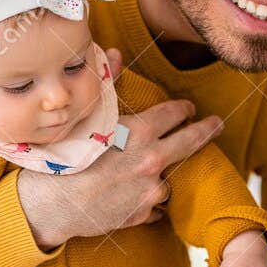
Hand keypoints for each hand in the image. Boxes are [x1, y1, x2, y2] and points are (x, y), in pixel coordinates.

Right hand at [15, 97, 224, 249]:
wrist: (49, 205)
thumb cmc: (62, 157)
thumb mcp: (84, 116)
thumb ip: (107, 84)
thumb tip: (114, 53)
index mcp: (140, 132)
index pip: (175, 113)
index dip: (183, 108)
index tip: (189, 108)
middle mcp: (152, 160)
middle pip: (191, 141)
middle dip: (207, 129)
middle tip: (217, 124)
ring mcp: (150, 190)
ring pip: (169, 178)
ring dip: (164, 173)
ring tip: (152, 171)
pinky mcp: (142, 213)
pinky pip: (154, 205)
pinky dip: (147, 200)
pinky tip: (133, 197)